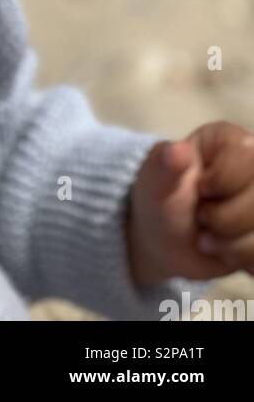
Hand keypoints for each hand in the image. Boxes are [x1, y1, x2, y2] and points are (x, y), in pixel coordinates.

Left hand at [126, 121, 253, 285]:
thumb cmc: (160, 199)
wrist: (163, 240)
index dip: (222, 181)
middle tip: (200, 216)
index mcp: (230, 143)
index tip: (201, 187)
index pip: (248, 159)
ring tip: (208, 235)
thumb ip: (166, 165)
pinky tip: (222, 249)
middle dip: (224, 218)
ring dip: (229, 242)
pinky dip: (239, 258)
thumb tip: (178, 150)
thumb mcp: (156, 181)